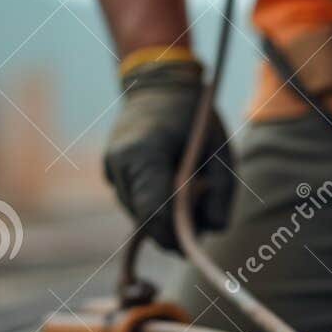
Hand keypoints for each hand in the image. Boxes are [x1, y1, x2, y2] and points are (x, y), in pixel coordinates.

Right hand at [104, 56, 235, 244]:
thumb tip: (214, 229)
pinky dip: (154, 202)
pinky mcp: (110, 171)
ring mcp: (111, 167)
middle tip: (199, 214)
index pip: (154, 212)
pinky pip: (135, 202)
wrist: (159, 84)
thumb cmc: (195, 117)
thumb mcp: (221, 149)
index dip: (172, 236)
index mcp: (145, 153)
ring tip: (187, 187)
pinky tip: (169, 181)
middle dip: (172, 228)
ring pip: (139, 214)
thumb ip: (221, 191)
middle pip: (145, 219)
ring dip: (164, 215)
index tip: (190, 247)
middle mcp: (120, 163)